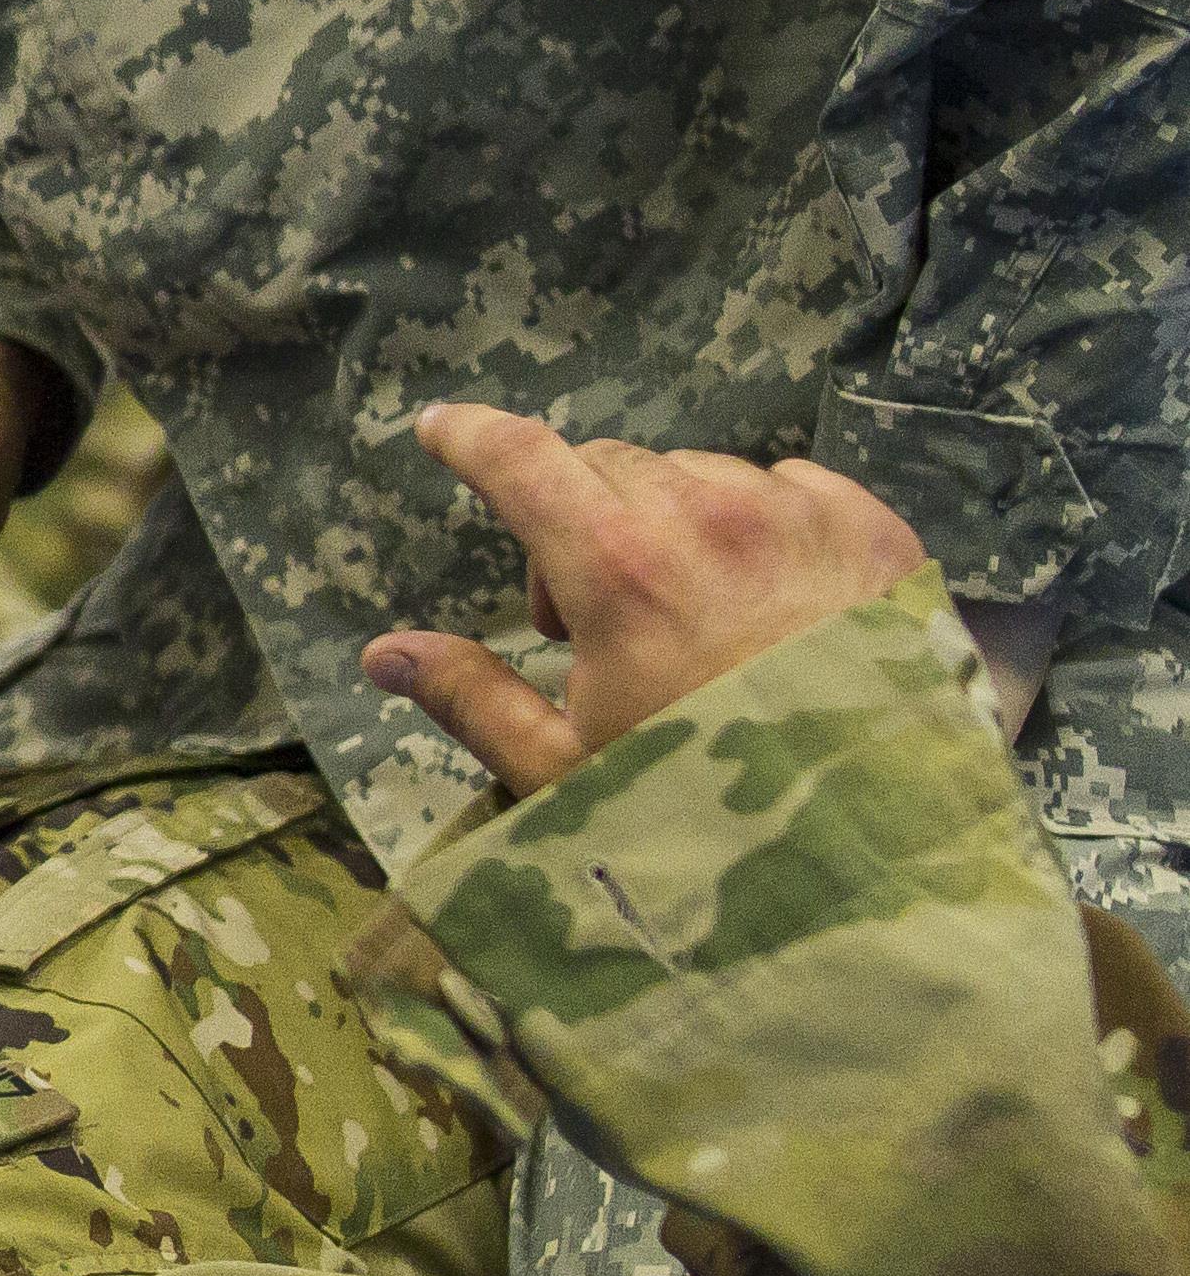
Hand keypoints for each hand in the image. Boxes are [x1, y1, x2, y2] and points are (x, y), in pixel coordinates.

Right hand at [366, 403, 925, 794]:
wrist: (891, 844)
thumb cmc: (709, 810)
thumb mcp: (569, 771)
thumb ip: (472, 697)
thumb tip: (382, 654)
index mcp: (616, 566)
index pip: (517, 457)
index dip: (467, 435)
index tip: (441, 431)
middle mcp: (706, 514)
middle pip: (604, 465)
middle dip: (578, 520)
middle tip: (592, 621)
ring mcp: (797, 513)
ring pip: (697, 473)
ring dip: (671, 521)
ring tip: (695, 616)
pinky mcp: (873, 528)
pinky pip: (788, 485)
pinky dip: (760, 522)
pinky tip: (772, 603)